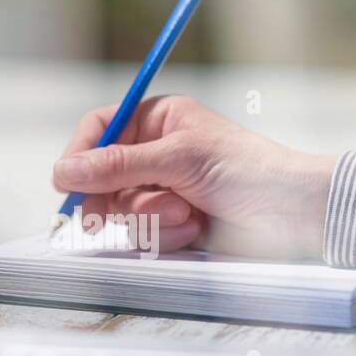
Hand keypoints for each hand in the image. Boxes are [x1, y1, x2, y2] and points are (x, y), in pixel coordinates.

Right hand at [51, 95, 334, 259]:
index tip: (66, 183)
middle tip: (107, 217)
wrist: (291, 214)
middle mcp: (157, 153)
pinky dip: (166, 235)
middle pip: (101, 177)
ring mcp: (164, 189)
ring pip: (122, 210)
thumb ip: (117, 166)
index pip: (99, 129)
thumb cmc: (246, 171)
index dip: (80, 155)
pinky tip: (195, 228)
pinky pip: (145, 234)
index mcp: (158, 120)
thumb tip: (64, 171)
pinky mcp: (174, 222)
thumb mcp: (177, 159)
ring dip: (150, 218)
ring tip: (185, 214)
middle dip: (113, 198)